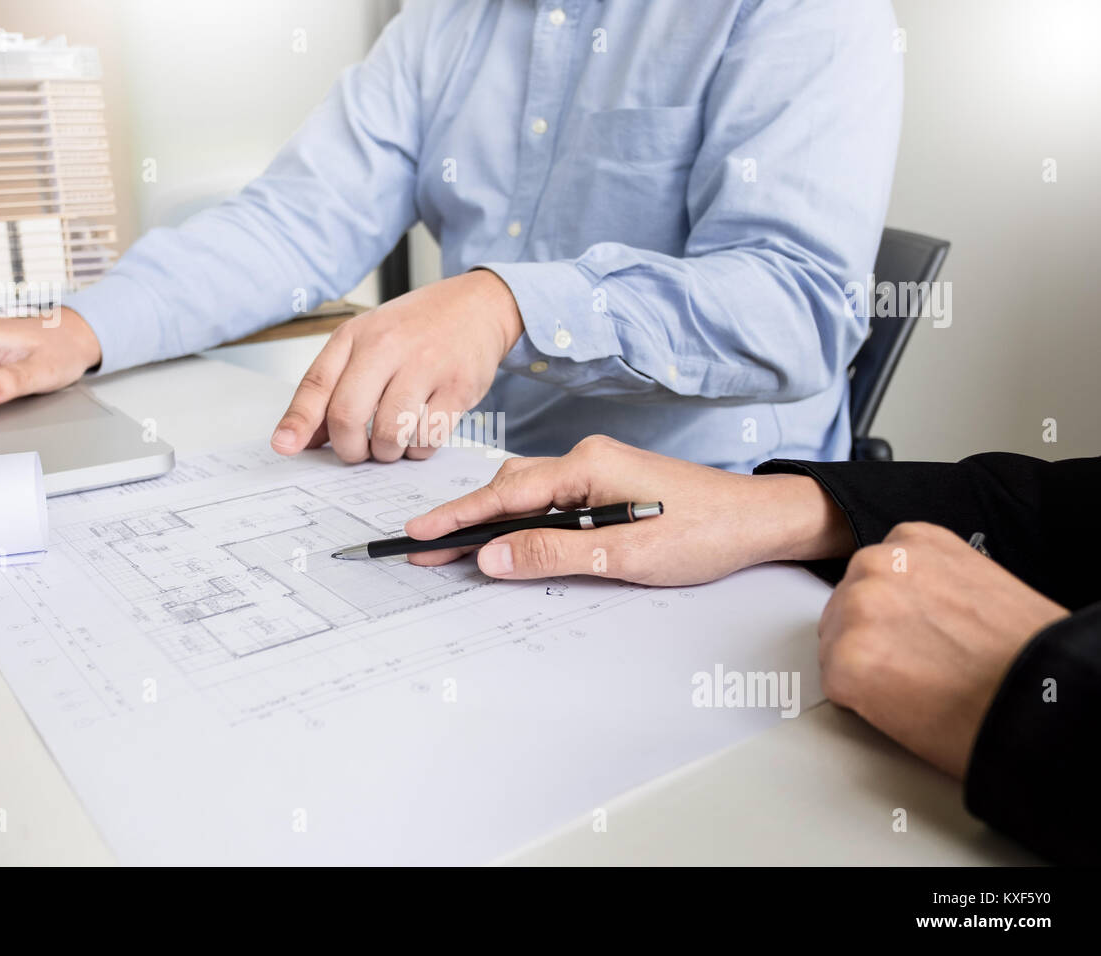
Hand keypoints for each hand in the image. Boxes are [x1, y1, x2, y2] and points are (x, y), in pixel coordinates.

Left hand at [270, 270, 523, 462]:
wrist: (478, 305)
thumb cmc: (418, 327)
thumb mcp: (368, 341)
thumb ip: (334, 386)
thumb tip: (301, 437)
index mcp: (357, 336)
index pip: (317, 383)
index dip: (298, 422)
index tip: (285, 447)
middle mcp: (387, 346)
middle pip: (348, 415)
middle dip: (349, 448)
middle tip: (358, 452)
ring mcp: (425, 366)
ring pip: (389, 433)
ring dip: (387, 452)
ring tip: (393, 442)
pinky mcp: (458, 387)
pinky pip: (428, 437)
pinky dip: (419, 449)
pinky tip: (420, 435)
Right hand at [404, 434, 854, 583]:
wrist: (759, 520)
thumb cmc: (704, 533)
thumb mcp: (625, 555)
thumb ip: (554, 553)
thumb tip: (491, 558)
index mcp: (588, 466)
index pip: (506, 494)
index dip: (458, 516)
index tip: (418, 533)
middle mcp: (587, 458)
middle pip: (510, 487)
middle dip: (466, 519)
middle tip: (426, 551)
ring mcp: (598, 468)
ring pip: (529, 492)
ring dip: (495, 520)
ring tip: (458, 551)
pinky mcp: (608, 482)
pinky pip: (551, 498)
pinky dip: (525, 519)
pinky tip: (514, 540)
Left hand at [818, 522, 1068, 778]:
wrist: (1044, 700)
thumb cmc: (1026, 654)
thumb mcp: (977, 585)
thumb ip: (930, 583)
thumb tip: (910, 608)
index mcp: (913, 541)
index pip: (873, 575)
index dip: (893, 612)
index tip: (917, 630)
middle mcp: (878, 563)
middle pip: (847, 608)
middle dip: (873, 638)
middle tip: (919, 665)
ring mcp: (858, 608)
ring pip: (836, 644)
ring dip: (866, 668)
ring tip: (919, 684)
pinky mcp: (845, 659)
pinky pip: (837, 685)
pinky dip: (862, 701)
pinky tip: (907, 702)